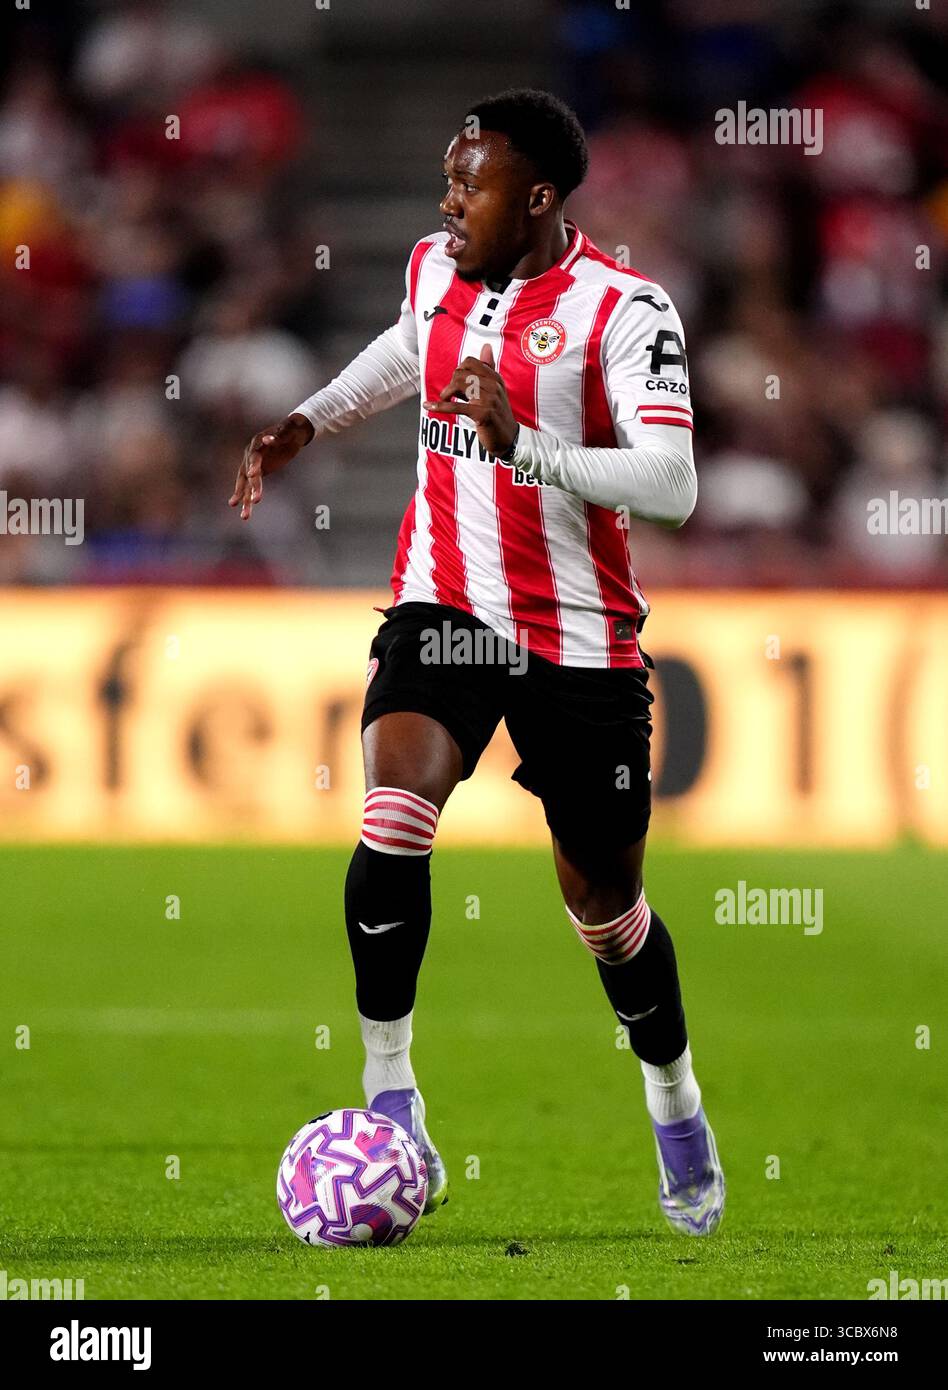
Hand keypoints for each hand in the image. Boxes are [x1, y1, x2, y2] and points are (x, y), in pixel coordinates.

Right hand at [229, 413, 313, 520]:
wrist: (292, 432)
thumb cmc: (290, 430)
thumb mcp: (288, 430)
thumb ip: (277, 436)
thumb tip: (266, 440)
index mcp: (257, 444)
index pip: (253, 456)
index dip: (253, 465)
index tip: (252, 474)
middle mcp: (251, 455)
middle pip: (248, 473)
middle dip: (251, 487)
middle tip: (255, 501)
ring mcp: (253, 465)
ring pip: (246, 484)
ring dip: (245, 499)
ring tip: (245, 516)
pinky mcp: (258, 472)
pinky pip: (250, 486)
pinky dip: (246, 498)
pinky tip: (241, 509)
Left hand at [423, 343, 517, 457]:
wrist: (508, 438)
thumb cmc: (497, 413)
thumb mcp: (495, 389)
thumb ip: (488, 368)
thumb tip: (486, 347)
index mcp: (495, 378)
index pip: (470, 362)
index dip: (458, 370)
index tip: (457, 383)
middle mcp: (494, 386)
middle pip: (461, 373)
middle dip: (451, 383)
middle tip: (449, 395)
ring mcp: (489, 400)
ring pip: (458, 385)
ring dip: (446, 393)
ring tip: (444, 400)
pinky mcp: (483, 414)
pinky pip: (456, 406)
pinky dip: (439, 407)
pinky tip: (428, 406)